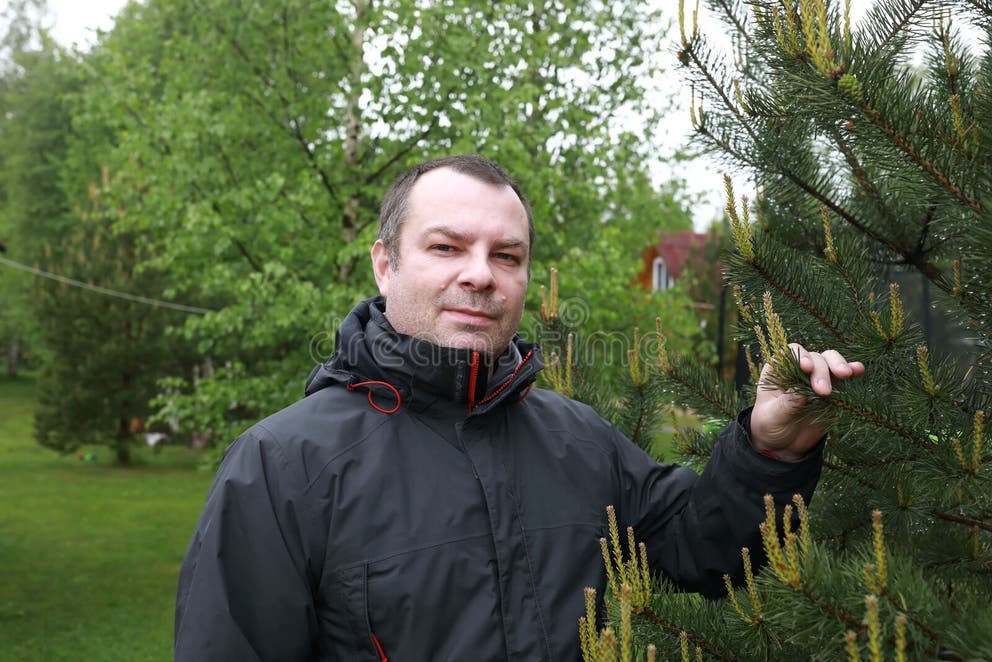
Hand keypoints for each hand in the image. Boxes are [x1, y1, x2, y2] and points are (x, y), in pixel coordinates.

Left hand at [750, 343, 864, 461]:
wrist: (785, 444)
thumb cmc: (771, 425)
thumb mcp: (773, 417)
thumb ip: (786, 404)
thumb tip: (802, 393)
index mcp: (777, 371)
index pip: (789, 354)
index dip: (799, 356)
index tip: (807, 368)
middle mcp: (798, 369)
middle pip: (814, 357)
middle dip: (821, 370)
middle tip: (823, 391)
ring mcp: (817, 377)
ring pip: (830, 360)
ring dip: (838, 365)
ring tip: (845, 375)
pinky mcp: (834, 388)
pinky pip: (844, 376)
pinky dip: (852, 370)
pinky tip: (858, 370)